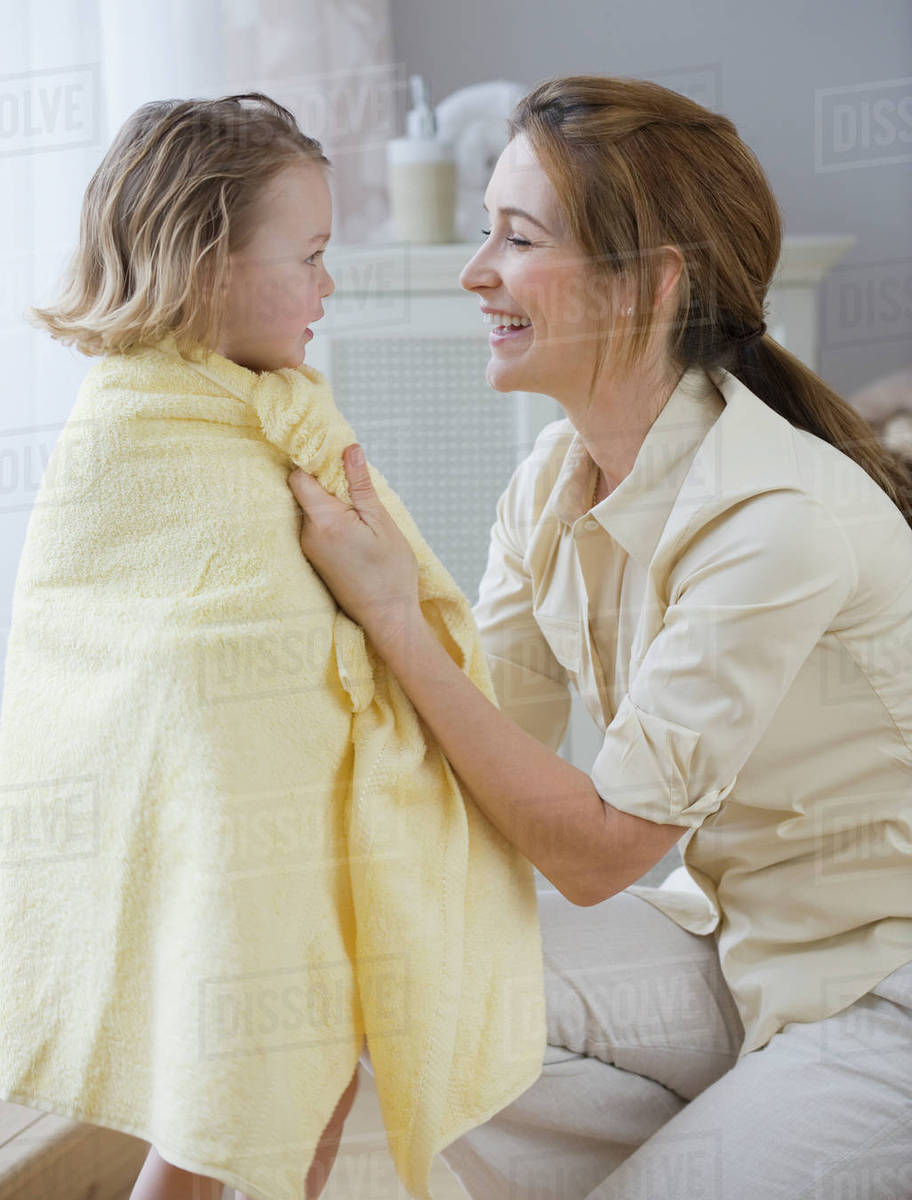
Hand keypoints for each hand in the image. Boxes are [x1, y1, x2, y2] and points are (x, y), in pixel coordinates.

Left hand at [287, 445, 421, 647]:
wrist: (387, 617)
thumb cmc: (389, 572)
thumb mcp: (381, 522)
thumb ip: (361, 485)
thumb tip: (349, 449)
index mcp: (324, 522)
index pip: (298, 477)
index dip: (312, 460)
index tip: (333, 454)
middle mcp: (308, 534)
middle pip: (303, 491)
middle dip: (325, 479)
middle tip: (352, 478)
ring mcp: (308, 548)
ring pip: (309, 508)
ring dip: (330, 500)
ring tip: (359, 507)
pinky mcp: (314, 557)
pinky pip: (314, 525)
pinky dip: (330, 517)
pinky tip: (354, 524)